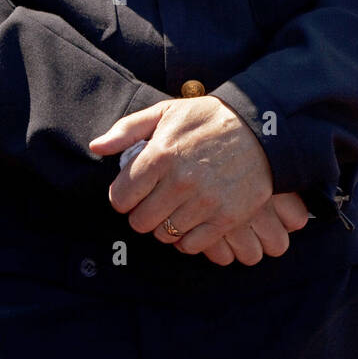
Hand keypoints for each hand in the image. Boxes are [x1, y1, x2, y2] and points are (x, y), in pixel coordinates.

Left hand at [89, 95, 305, 259]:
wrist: (261, 129)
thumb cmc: (207, 119)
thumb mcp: (165, 112)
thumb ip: (127, 130)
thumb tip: (96, 146)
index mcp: (161, 154)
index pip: (121, 198)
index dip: (123, 197)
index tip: (133, 191)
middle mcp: (181, 181)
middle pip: (140, 222)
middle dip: (141, 213)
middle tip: (153, 200)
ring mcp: (205, 202)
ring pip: (164, 235)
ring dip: (165, 225)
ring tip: (174, 207)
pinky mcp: (227, 218)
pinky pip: (192, 245)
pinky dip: (187, 238)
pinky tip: (190, 220)